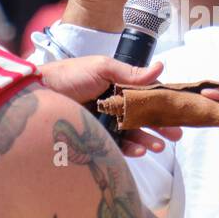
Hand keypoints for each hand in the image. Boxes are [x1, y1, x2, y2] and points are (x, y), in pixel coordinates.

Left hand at [37, 55, 182, 157]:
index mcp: (117, 85)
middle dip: (161, 125)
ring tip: (159, 146)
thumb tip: (161, 67)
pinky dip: (130, 148)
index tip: (179, 110)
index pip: (146, 95)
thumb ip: (130, 73)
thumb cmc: (69, 76)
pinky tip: (140, 150)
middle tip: (177, 135)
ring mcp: (105, 122)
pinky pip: (117, 146)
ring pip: (132, 133)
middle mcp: (113, 104)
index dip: (163, 103)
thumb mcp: (102, 68)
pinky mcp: (96, 138)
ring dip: (148, 139)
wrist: (39, 95)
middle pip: (143, 116)